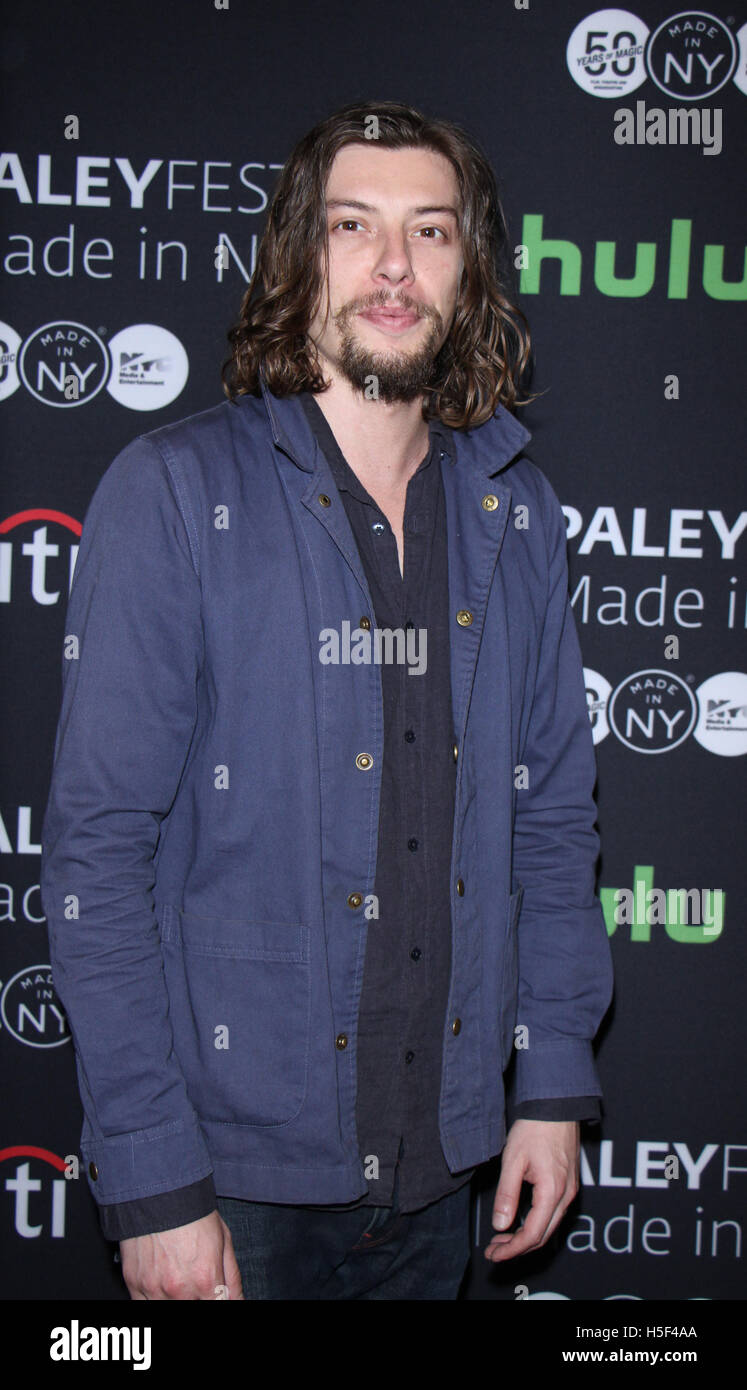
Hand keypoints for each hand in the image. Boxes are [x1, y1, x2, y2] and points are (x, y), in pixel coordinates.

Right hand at [120, 1209, 243, 1299]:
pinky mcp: (134, 1284)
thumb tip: (238, 1301)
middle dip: (198, 1298)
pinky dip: (155, 1299)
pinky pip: (145, 1307)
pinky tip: (161, 1285)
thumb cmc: (193, 1213)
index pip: (218, 1308)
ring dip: (177, 1299)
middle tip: (196, 1281)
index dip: (218, 1302)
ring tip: (179, 1279)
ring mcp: (154, 1289)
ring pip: (167, 1310)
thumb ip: (232, 1278)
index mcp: (206, 1280)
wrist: (159, 1191)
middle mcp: (180, 1290)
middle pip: (192, 1310)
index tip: (214, 1295)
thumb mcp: (224, 1240)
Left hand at [484, 1119, 579, 1262]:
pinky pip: (554, 1214)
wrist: (557, 1106)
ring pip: (549, 1227)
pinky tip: (519, 1222)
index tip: (493, 1254)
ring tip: (501, 1239)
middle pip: (543, 1236)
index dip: (512, 1249)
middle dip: (516, 1248)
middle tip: (493, 1251)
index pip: (533, 1234)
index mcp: (552, 1191)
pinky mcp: (570, 1185)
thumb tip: (500, 1225)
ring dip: (525, 1237)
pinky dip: (536, 1224)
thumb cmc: (535, 1128)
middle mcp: (566, 1195)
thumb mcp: (513, 1160)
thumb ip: (506, 1194)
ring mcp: (571, 1191)